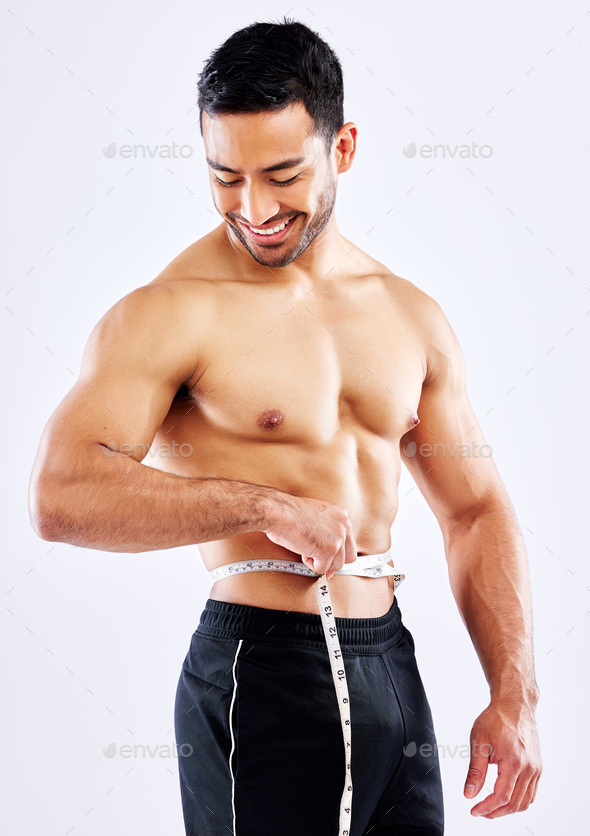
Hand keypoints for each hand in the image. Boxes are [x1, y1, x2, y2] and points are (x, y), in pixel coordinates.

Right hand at [263, 493, 357, 578]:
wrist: (278, 512)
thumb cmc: (289, 513)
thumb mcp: (316, 517)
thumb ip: (327, 530)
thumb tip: (330, 552)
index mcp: (342, 516)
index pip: (349, 542)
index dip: (338, 553)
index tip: (329, 559)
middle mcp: (344, 526)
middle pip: (349, 556)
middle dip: (334, 562)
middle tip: (320, 563)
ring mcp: (337, 538)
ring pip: (336, 565)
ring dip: (319, 561)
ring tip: (305, 548)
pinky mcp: (328, 551)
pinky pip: (321, 569)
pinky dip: (309, 564)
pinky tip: (301, 549)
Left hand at [464, 693, 541, 817]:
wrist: (514, 704)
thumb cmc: (496, 718)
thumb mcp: (479, 742)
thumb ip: (475, 771)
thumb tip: (469, 794)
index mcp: (514, 762)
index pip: (501, 797)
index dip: (487, 808)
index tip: (474, 810)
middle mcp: (529, 768)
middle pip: (515, 804)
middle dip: (496, 812)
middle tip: (480, 811)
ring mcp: (536, 768)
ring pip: (525, 801)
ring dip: (508, 809)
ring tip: (491, 808)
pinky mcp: (538, 766)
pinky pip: (531, 792)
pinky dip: (519, 801)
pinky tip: (506, 798)